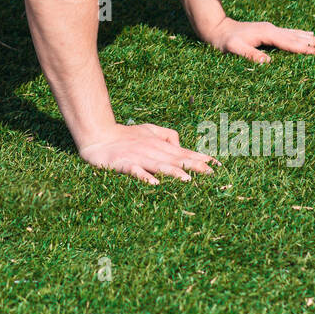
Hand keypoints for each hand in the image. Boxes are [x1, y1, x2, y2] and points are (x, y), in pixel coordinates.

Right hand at [77, 123, 217, 184]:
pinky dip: (144, 177)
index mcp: (158, 144)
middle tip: (211, 174)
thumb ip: (166, 135)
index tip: (217, 166)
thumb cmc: (124, 135)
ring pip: (158, 165)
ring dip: (174, 172)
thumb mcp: (148, 129)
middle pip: (175, 159)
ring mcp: (137, 157)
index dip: (200, 158)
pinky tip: (154, 184)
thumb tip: (181, 144)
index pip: (183, 152)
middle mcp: (151, 150)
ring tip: (188, 180)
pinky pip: (135, 171)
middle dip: (194, 166)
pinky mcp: (122, 164)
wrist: (97, 134)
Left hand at [202, 17, 314, 63]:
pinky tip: (308, 35)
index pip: (291, 44)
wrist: (217, 28)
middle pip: (298, 37)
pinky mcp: (269, 30)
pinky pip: (290, 33)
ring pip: (296, 34)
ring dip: (312, 38)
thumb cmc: (224, 41)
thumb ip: (250, 55)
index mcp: (267, 34)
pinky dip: (302, 34)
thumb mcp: (233, 49)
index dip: (306, 50)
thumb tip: (268, 62)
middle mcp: (272, 29)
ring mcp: (271, 28)